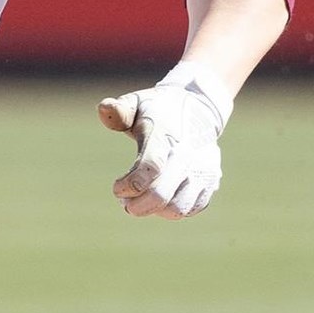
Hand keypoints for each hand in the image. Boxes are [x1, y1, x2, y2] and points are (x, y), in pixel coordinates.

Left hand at [97, 80, 227, 218]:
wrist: (200, 109)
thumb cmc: (159, 109)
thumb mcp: (137, 102)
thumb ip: (119, 110)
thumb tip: (103, 108)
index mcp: (165, 136)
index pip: (150, 167)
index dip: (130, 184)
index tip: (116, 187)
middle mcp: (187, 155)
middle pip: (161, 195)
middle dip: (137, 205)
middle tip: (124, 202)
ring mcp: (202, 171)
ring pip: (177, 208)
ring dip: (154, 210)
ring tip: (141, 202)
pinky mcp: (210, 182)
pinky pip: (191, 209)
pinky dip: (172, 210)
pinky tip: (159, 200)